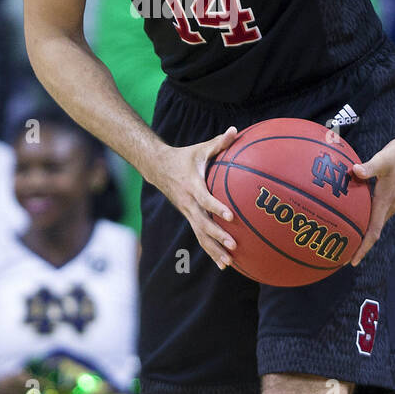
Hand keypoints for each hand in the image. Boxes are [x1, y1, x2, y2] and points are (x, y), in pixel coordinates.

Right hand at [145, 126, 239, 270]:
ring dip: (214, 249)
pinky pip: (200, 237)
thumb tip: (235, 130)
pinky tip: (223, 263)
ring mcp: (188, 213)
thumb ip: (219, 142)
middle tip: (234, 245)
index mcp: (192, 186)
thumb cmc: (185, 157)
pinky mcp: (189, 218)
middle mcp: (188, 203)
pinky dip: (210, 250)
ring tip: (229, 262)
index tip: (230, 216)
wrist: (159, 168)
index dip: (216, 207)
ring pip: (200, 235)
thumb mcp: (201, 148)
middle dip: (217, 236)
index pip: (204, 199)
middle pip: (202, 224)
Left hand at [350, 130, 394, 265]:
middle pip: (374, 231)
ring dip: (365, 232)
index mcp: (387, 201)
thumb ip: (368, 167)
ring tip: (349, 238)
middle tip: (343, 254)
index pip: (374, 231)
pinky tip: (359, 213)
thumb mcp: (383, 158)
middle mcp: (392, 205)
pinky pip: (380, 212)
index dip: (363, 248)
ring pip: (377, 221)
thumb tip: (354, 170)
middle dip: (360, 244)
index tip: (352, 261)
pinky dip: (369, 218)